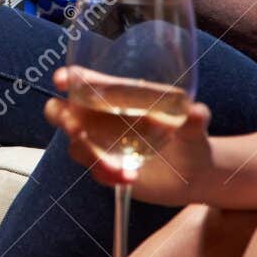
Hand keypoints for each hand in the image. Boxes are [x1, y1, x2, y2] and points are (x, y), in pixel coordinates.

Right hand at [45, 65, 212, 205]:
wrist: (193, 173)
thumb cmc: (190, 136)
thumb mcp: (195, 127)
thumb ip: (194, 119)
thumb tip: (196, 113)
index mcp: (116, 95)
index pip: (84, 81)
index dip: (70, 78)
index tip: (63, 79)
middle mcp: (101, 117)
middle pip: (60, 111)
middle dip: (63, 117)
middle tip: (77, 129)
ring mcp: (100, 143)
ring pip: (74, 145)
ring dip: (91, 155)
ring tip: (118, 169)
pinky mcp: (104, 167)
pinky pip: (93, 170)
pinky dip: (108, 174)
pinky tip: (130, 178)